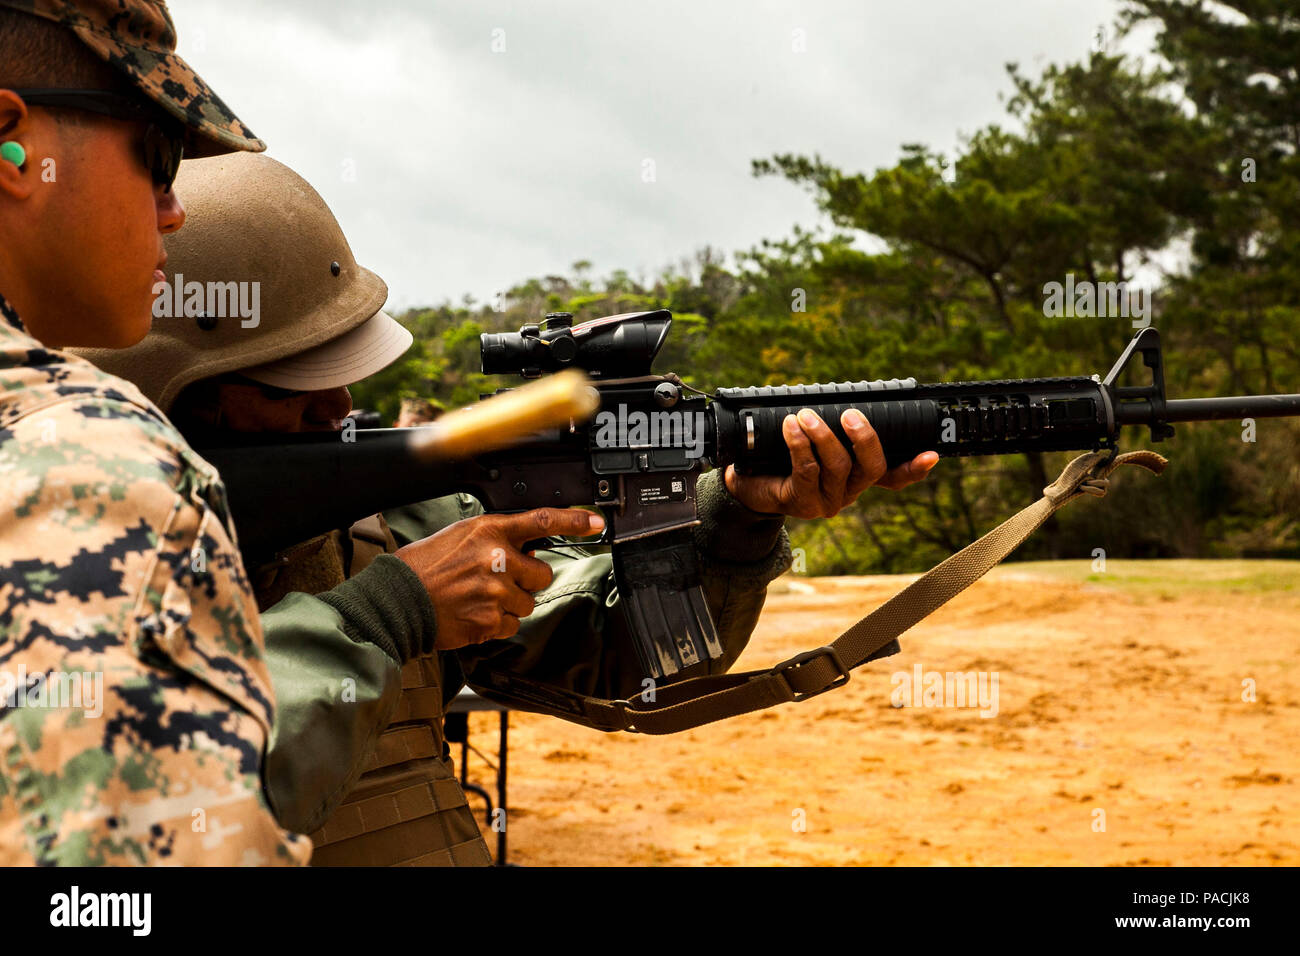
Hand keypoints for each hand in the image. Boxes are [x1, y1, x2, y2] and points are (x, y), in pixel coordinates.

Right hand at [395, 508, 603, 649]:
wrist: (399, 600)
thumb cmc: (424, 566)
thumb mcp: (461, 536)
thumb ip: (496, 538)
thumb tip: (525, 545)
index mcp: (490, 530)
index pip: (542, 521)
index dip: (574, 522)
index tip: (596, 524)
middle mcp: (498, 558)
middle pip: (542, 574)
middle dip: (528, 580)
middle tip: (498, 580)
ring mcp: (497, 591)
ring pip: (528, 603)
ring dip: (510, 603)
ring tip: (477, 597)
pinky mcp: (492, 620)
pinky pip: (512, 625)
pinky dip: (496, 623)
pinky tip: (473, 613)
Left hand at [723, 408, 938, 518]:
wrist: (745, 483)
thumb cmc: (779, 454)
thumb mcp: (809, 437)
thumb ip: (829, 424)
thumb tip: (843, 394)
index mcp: (857, 476)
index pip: (894, 476)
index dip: (914, 468)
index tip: (931, 454)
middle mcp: (848, 492)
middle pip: (872, 468)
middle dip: (864, 438)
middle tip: (850, 414)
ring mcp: (828, 501)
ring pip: (839, 467)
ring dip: (823, 436)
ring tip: (805, 415)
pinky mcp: (803, 503)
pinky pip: (808, 471)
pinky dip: (800, 445)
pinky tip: (791, 427)